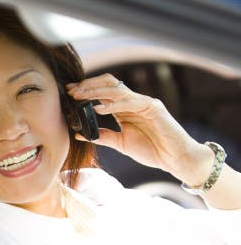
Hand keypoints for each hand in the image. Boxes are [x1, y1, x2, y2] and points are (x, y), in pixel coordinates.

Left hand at [67, 74, 213, 186]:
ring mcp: (143, 102)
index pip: (103, 93)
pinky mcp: (153, 107)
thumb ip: (102, 136)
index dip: (86, 91)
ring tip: (79, 96)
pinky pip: (130, 102)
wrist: (175, 159)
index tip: (69, 94)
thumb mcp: (120, 143)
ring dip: (96, 92)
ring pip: (116, 90)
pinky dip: (113, 104)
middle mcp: (133, 102)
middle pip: (108, 85)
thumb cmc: (151, 150)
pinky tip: (98, 108)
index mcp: (124, 109)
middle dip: (88, 86)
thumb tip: (79, 133)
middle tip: (71, 91)